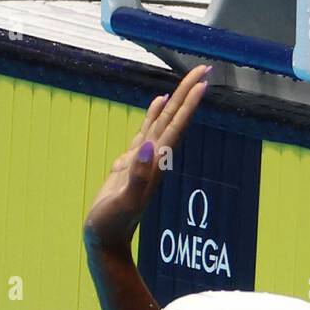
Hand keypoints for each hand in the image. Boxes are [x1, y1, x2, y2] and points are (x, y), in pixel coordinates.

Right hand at [83, 64, 211, 250]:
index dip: (188, 103)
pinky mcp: (130, 163)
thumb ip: (137, 176)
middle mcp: (154, 159)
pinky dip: (152, 115)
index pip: (175, 126)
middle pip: (173, 119)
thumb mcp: (125, 202)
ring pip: (161, 123)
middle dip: (187, 93)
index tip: (202, 80)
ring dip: (174, 101)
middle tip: (204, 68)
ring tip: (186, 80)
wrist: (105, 242)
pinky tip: (157, 104)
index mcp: (155, 163)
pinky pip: (145, 132)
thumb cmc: (112, 225)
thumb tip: (148, 147)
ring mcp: (143, 160)